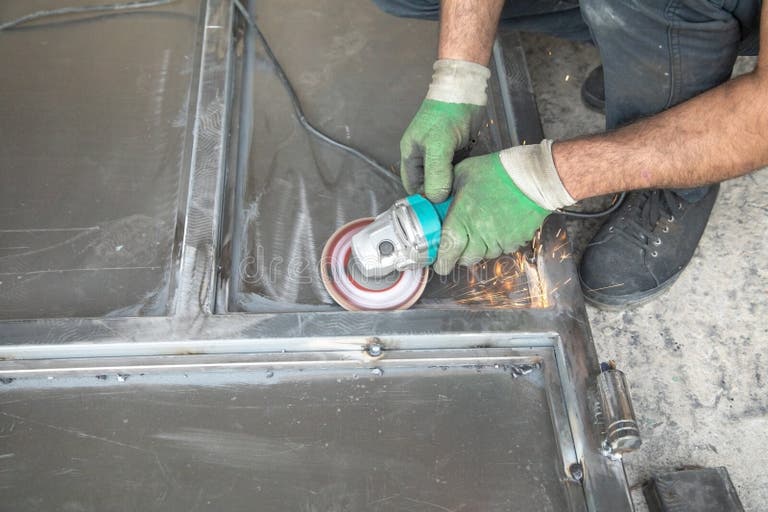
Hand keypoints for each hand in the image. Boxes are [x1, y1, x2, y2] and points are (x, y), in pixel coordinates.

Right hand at [400, 60, 489, 202]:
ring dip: (451, 187)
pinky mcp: (456, 150)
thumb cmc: (447, 114)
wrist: (465, 91)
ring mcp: (440, 153)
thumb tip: (436, 197)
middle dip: (438, 194)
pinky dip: (461, 178)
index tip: (436, 210)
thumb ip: (436, 172)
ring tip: (462, 199)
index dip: (421, 198)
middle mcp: (423, 156)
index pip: (411, 184)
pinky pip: (456, 170)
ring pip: (443, 178)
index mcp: (411, 154)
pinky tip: (469, 185)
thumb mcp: (438, 145)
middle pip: (428, 183)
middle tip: (452, 208)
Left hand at [434, 141, 575, 274]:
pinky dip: (497, 242)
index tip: (439, 261)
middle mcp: (480, 235)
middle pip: (465, 259)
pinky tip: (498, 225)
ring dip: (479, 247)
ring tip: (481, 227)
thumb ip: (443, 190)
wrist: (533, 177)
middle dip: (459, 254)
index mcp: (462, 220)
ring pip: (484, 255)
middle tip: (459, 240)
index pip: (447, 253)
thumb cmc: (497, 171)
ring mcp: (500, 241)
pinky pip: (502, 249)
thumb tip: (427, 199)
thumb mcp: (461, 173)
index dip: (441, 262)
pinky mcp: (516, 241)